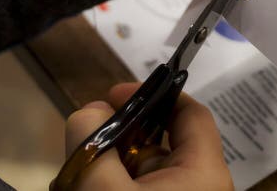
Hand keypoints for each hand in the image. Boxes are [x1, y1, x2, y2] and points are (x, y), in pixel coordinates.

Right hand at [62, 83, 232, 190]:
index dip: (154, 95)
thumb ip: (93, 143)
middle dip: (119, 138)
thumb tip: (90, 110)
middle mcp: (201, 185)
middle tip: (82, 141)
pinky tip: (79, 187)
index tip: (113, 95)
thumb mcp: (103, 188)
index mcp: (204, 171)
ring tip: (72, 175)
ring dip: (109, 167)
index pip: (191, 113)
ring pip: (145, 172)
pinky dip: (114, 186)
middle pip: (161, 144)